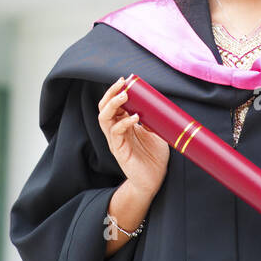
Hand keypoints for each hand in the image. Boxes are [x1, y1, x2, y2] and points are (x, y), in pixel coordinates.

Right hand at [97, 76, 169, 199]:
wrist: (154, 179)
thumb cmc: (154, 156)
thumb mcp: (156, 132)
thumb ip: (153, 119)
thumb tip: (154, 104)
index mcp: (124, 124)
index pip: (114, 104)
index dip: (116, 91)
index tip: (126, 80)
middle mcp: (116, 130)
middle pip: (104, 107)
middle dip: (111, 93)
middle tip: (121, 84)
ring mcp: (115, 140)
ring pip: (104, 118)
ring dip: (113, 104)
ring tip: (124, 95)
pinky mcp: (118, 150)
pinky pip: (116, 132)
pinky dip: (124, 122)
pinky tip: (135, 117)